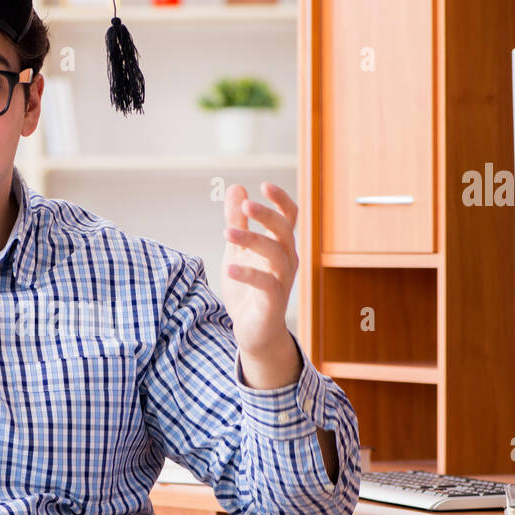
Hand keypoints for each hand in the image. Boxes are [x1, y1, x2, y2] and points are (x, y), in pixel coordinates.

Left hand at [222, 182, 299, 377]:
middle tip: (246, 206)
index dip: (280, 200)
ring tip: (226, 233)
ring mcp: (282, 281)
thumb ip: (237, 222)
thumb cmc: (248, 288)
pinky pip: (266, 284)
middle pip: (283, 231)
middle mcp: (286, 261)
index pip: (288, 217)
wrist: (253, 330)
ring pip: (275, 254)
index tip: (264, 184)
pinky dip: (248, 274)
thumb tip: (236, 188)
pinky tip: (230, 267)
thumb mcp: (237, 251)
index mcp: (279, 246)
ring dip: (252, 241)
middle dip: (267, 216)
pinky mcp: (273, 302)